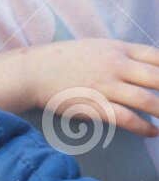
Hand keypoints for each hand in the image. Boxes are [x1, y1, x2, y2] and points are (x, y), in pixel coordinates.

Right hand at [28, 39, 158, 137]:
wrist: (34, 71)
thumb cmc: (67, 60)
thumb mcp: (99, 48)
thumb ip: (124, 56)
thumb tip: (149, 69)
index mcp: (119, 49)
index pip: (158, 57)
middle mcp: (116, 65)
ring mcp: (106, 85)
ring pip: (148, 100)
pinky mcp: (96, 105)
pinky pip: (127, 118)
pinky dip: (145, 126)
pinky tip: (153, 132)